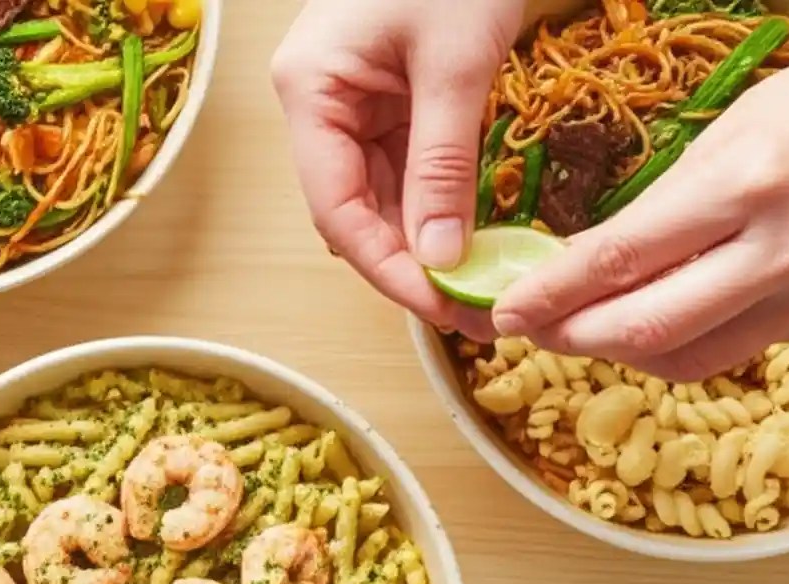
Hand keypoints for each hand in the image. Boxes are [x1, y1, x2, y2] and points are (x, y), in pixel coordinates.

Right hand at [271, 0, 524, 339]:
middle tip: (472, 313)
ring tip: (478, 287)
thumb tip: (440, 261)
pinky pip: (406, 168)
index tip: (443, 310)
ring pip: (380, 196)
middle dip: (411, 265)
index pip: (336, 208)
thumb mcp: (456, 65)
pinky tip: (471, 239)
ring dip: (425, 242)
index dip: (386, 268)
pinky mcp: (387, 99)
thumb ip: (443, 167)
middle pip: (353, 210)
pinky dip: (438, 204)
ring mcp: (352, 103)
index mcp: (310, 92)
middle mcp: (320, 105)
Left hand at [494, 52, 788, 380]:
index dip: (550, 296)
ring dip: (622, 354)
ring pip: (691, 358)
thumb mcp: (738, 130)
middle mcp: (780, 250)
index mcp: (744, 185)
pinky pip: (740, 351)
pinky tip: (659, 324)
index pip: (617, 260)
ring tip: (583, 332)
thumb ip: (667, 200)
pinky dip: (686, 346)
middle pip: (646, 328)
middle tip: (530, 330)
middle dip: (571, 337)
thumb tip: (593, 257)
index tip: (504, 311)